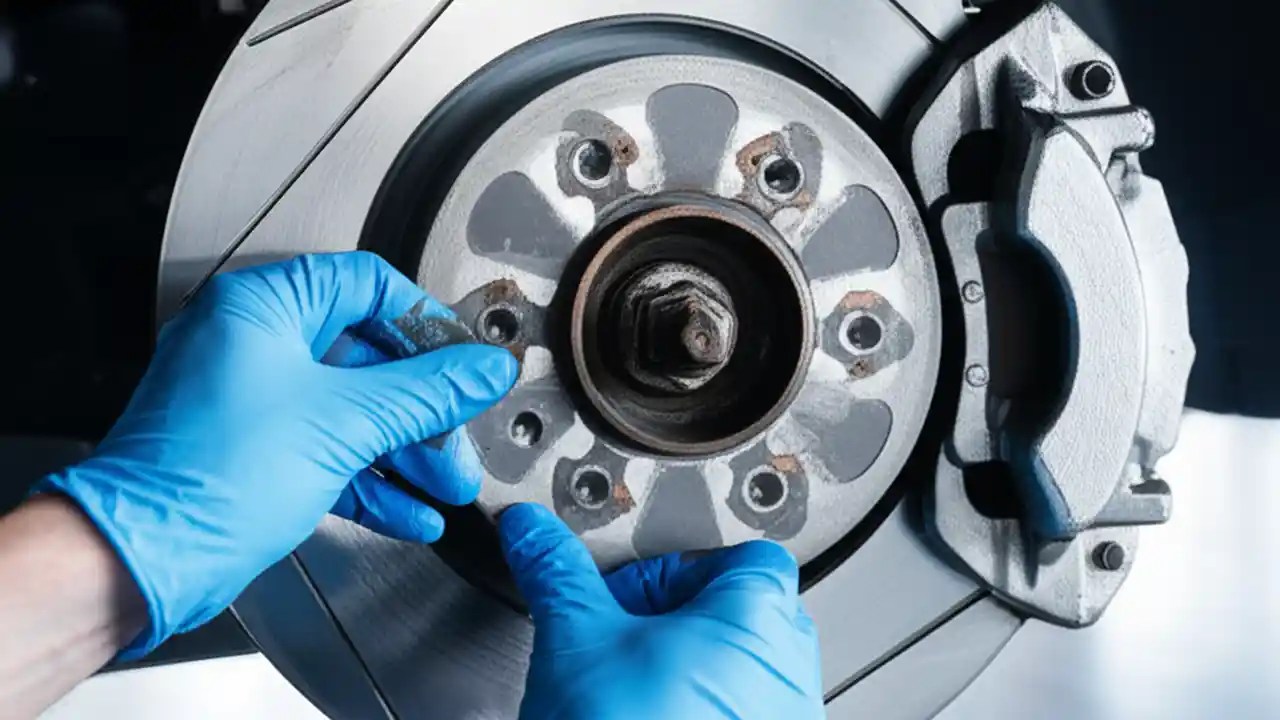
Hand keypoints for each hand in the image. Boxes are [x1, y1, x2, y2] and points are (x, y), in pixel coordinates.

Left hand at [38, 252, 516, 657]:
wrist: (140, 559)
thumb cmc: (207, 476)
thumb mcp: (344, 422)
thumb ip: (426, 392)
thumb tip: (483, 369)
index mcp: (262, 307)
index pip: (367, 285)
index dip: (425, 321)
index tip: (463, 358)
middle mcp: (252, 344)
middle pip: (366, 356)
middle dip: (423, 405)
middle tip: (460, 432)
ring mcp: (250, 401)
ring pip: (351, 410)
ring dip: (406, 449)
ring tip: (447, 481)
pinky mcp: (252, 453)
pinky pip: (329, 452)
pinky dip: (372, 479)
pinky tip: (411, 511)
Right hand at [499, 503, 823, 719]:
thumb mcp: (576, 643)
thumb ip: (558, 574)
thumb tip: (534, 532)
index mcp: (760, 619)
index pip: (745, 556)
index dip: (679, 569)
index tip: (629, 593)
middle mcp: (791, 673)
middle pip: (746, 615)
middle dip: (678, 624)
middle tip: (625, 643)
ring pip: (746, 676)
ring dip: (691, 675)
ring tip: (632, 696)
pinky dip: (701, 717)